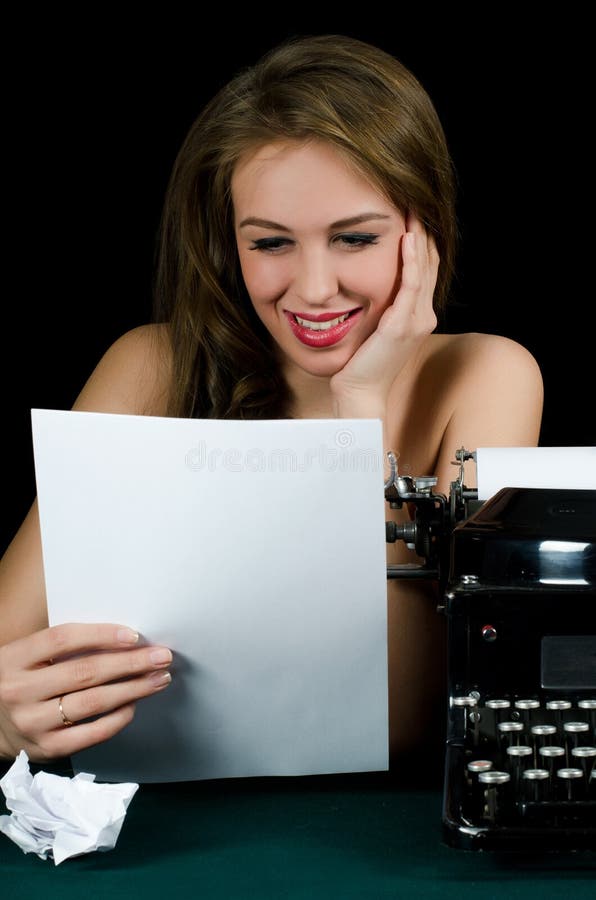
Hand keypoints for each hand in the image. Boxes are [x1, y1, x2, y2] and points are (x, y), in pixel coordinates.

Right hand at [0, 623, 171, 761]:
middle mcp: (20, 690)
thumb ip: (61, 648)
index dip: (101, 635)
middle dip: (130, 663)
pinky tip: (133, 705)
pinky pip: (91, 733)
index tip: (134, 635)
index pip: (62, 639)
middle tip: (161, 657)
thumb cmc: (19, 682)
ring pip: (92, 702)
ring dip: (132, 689)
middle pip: (84, 671)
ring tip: (157, 679)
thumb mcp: (26, 657)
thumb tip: (122, 640)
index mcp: (14, 658)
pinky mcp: (47, 749)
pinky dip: (117, 718)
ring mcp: (32, 722)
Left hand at [330, 213, 438, 416]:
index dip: (421, 241)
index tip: (410, 214)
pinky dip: (411, 260)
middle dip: (423, 231)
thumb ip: (381, 307)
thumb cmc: (361, 365)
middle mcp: (423, 316)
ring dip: (419, 238)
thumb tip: (368, 284)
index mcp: (418, 316)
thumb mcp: (375, 329)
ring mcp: (416, 320)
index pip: (425, 269)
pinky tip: (407, 239)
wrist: (360, 394)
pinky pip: (411, 284)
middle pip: (430, 264)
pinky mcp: (402, 325)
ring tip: (413, 211)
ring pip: (424, 269)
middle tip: (414, 201)